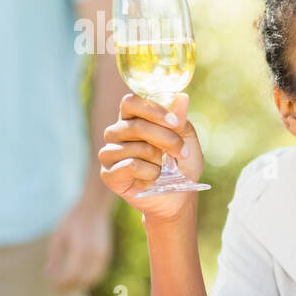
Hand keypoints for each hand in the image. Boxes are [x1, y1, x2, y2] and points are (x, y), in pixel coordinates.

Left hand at [44, 195, 113, 291]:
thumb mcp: (58, 236)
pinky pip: (98, 273)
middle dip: (69, 288)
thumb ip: (54, 256)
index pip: (71, 275)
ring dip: (79, 286)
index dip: (61, 284)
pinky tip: (77, 278)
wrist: (94, 208)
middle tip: (57, 291)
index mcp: (80, 249)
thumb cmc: (72, 221)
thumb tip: (49, 273)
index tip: (52, 287)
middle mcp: (94, 254)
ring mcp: (103, 255)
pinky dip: (88, 279)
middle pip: (82, 280)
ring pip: (92, 279)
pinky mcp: (106, 255)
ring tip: (66, 286)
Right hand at [98, 93, 204, 225]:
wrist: (178, 198)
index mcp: (133, 119)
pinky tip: (151, 180)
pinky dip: (150, 173)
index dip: (153, 110)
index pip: (131, 102)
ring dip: (159, 160)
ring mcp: (110, 153)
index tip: (175, 122)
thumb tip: (182, 97)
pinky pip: (131, 165)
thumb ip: (180, 120)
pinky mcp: (108, 174)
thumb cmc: (181, 165)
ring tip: (164, 169)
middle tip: (182, 153)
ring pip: (136, 147)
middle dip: (167, 139)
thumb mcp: (187, 140)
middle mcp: (116, 133)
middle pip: (136, 126)